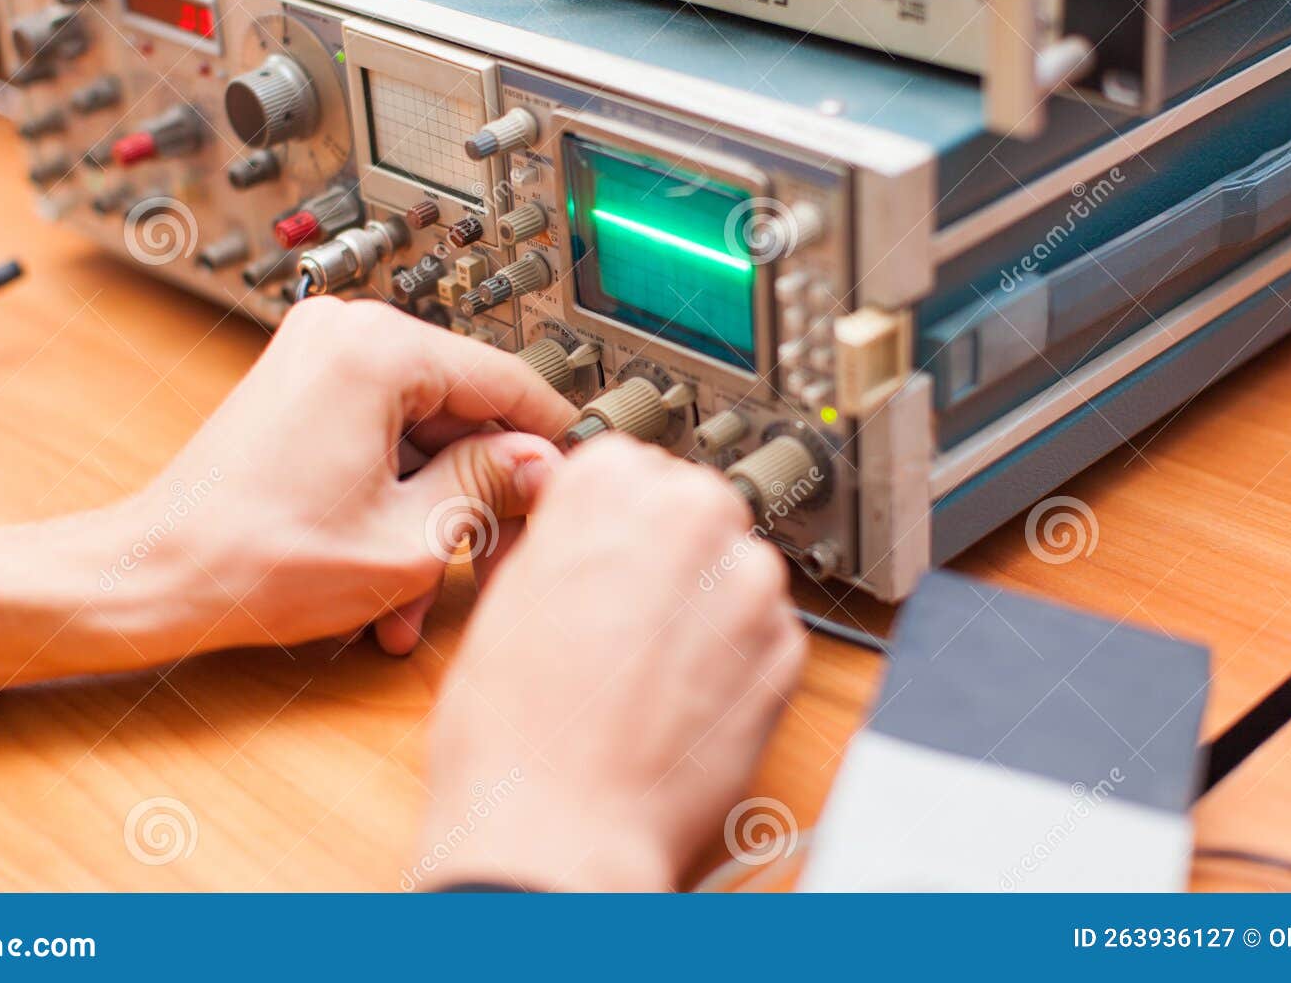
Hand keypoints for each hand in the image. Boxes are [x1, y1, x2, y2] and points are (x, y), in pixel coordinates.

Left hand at [0, 297, 577, 688]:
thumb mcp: (409, 537)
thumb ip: (492, 487)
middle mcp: (348, 332)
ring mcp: (320, 356)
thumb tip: (546, 462)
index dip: (552, 440)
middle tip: (499, 555)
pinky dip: (396, 498)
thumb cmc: (255, 558)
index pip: (507, 381)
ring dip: (435, 511)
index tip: (578, 476)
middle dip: (480, 495)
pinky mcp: (304, 387)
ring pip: (424, 434)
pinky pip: (382, 437)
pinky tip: (392, 568)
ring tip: (425, 589)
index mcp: (378, 349)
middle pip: (464, 410)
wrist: (156, 576)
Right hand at [415, 435, 805, 891]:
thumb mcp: (504, 594)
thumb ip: (557, 537)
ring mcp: (748, 583)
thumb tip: (576, 527)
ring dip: (703, 602)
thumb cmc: (513, 728)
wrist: (561, 828)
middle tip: (619, 614)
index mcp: (612, 482)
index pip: (629, 462)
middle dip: (664, 552)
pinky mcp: (786, 651)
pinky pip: (762, 632)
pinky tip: (679, 697)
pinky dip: (732, 656)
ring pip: (732, 567)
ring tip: (644, 667)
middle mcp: (691, 514)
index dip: (609, 516)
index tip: (603, 549)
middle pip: (691, 507)